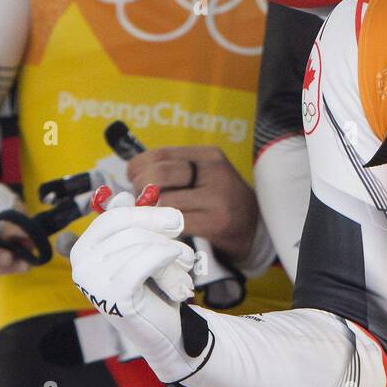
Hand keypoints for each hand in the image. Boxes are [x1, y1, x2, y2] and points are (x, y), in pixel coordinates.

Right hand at [69, 192, 202, 380]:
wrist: (167, 331)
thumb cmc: (154, 288)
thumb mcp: (143, 250)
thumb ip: (132, 223)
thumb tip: (121, 194)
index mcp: (84, 249)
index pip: (114, 216)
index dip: (148, 214)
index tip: (175, 222)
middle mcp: (81, 265)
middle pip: (130, 227)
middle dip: (164, 233)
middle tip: (185, 244)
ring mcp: (94, 283)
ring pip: (143, 243)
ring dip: (173, 253)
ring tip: (184, 268)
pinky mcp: (115, 297)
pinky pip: (147, 260)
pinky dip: (170, 261)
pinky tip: (181, 273)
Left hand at [125, 146, 257, 261]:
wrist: (254, 230)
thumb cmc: (219, 203)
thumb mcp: (203, 178)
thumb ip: (173, 173)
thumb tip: (131, 179)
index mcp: (209, 156)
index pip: (160, 154)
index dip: (137, 168)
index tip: (133, 181)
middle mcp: (215, 171)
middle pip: (159, 174)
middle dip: (140, 190)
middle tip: (140, 204)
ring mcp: (218, 197)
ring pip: (165, 201)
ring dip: (149, 213)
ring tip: (151, 218)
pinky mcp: (217, 222)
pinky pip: (175, 222)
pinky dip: (161, 228)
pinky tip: (162, 232)